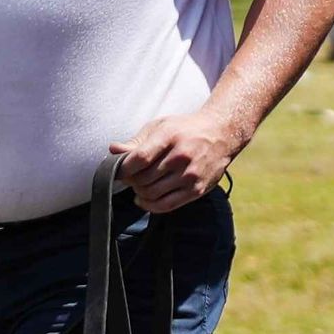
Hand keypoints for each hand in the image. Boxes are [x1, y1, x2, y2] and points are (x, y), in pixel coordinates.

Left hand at [110, 109, 236, 214]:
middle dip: (130, 180)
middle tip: (129, 177)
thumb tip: (112, 149)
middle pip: (144, 178)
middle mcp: (181, 156)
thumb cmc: (184, 130)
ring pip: (152, 193)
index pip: (139, 158)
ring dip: (139, 192)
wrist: (221, 134)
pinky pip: (166, 205)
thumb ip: (136, 142)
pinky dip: (149, 205)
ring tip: (139, 185)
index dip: (123, 168)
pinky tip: (143, 199)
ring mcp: (191, 174)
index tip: (118, 170)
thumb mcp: (160, 127)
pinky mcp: (197, 189)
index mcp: (170, 136)